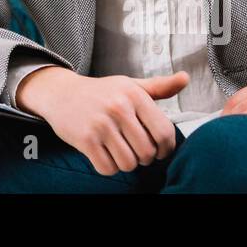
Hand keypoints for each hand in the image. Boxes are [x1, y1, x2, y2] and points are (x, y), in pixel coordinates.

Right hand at [17, 67, 186, 175]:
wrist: (60, 93)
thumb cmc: (100, 92)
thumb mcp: (129, 85)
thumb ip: (159, 86)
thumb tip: (185, 78)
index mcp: (134, 95)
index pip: (164, 133)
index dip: (165, 149)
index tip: (158, 150)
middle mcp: (118, 108)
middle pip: (147, 153)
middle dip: (143, 158)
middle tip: (134, 150)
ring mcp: (101, 124)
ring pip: (128, 164)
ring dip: (125, 163)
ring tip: (118, 151)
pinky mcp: (85, 139)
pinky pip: (107, 168)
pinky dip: (108, 167)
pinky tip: (104, 154)